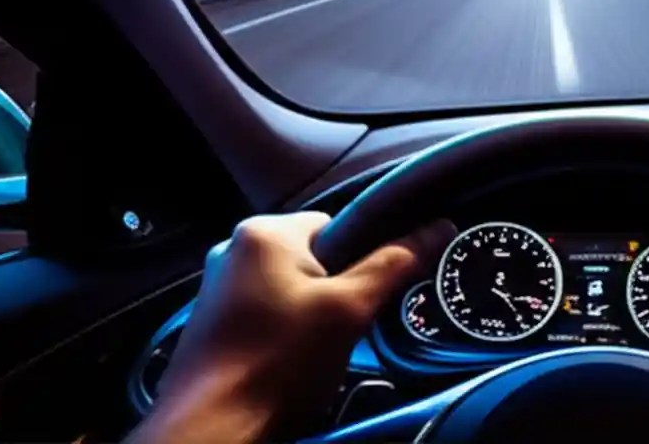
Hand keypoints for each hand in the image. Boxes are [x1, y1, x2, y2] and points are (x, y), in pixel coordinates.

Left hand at [128, 212, 455, 443]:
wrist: (212, 428)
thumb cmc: (276, 364)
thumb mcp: (348, 310)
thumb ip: (393, 265)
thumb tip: (435, 228)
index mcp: (264, 231)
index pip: (338, 225)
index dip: (363, 260)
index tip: (367, 295)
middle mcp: (233, 249)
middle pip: (315, 259)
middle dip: (335, 293)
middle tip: (342, 327)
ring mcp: (218, 287)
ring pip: (292, 289)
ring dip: (311, 316)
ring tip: (313, 350)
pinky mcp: (214, 322)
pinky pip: (268, 312)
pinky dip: (285, 333)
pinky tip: (288, 361)